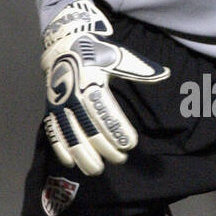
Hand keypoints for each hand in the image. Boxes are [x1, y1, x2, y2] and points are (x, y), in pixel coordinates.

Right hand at [40, 0, 168, 175]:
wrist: (64, 45)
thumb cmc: (98, 53)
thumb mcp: (119, 56)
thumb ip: (140, 69)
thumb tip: (165, 73)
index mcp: (90, 79)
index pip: (104, 109)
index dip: (116, 129)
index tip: (130, 144)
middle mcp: (72, 93)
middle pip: (88, 128)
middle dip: (104, 147)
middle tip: (121, 160)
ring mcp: (59, 104)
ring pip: (70, 135)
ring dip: (83, 155)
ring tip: (96, 170)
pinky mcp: (50, 109)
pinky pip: (53, 132)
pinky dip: (61, 149)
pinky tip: (72, 163)